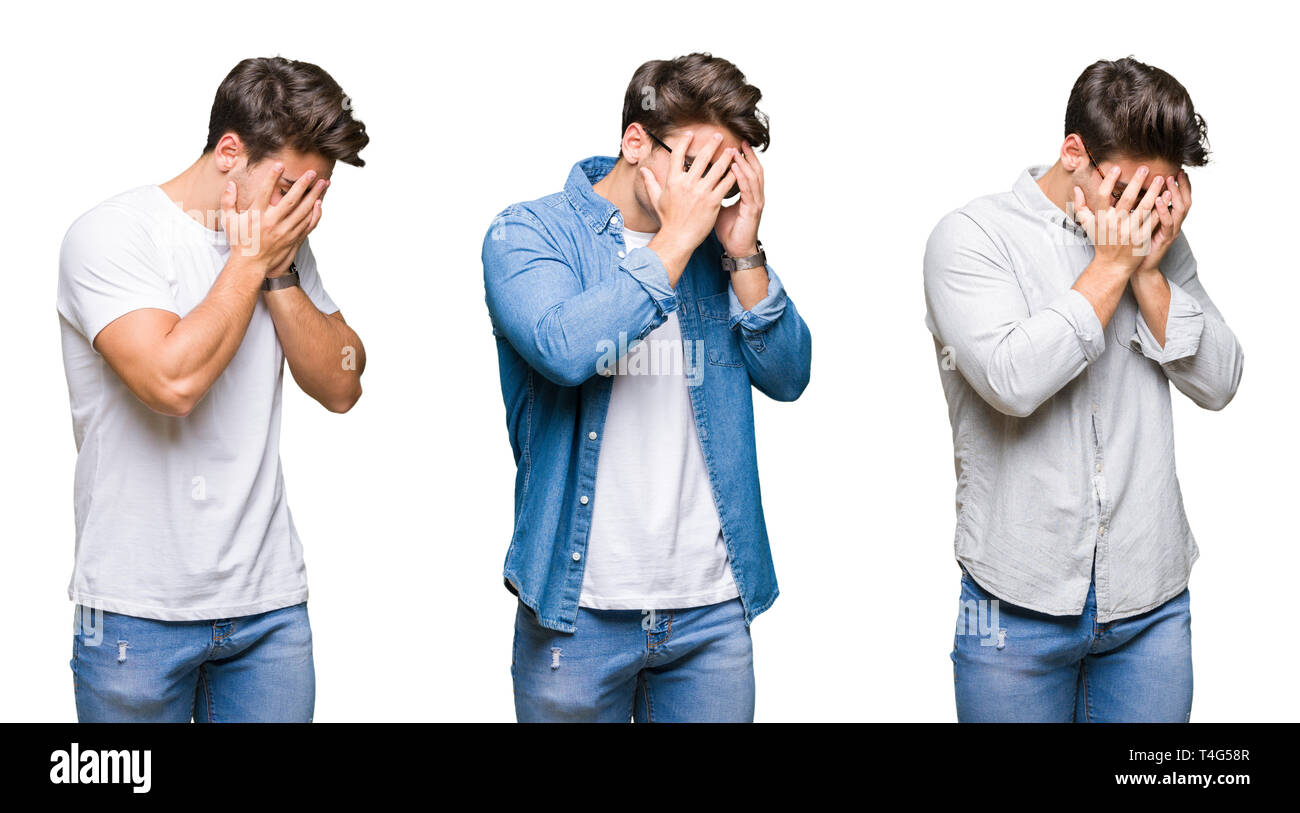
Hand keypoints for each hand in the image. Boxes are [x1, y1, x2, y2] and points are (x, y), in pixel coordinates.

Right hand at [221, 162, 326, 276]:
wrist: (251, 265)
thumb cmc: (240, 241)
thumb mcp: (228, 221)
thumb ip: (227, 201)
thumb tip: (231, 184)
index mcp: (256, 216)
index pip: (265, 192)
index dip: (272, 178)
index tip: (280, 164)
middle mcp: (272, 223)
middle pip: (291, 200)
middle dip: (303, 185)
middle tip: (312, 172)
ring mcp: (285, 232)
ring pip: (303, 211)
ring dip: (314, 196)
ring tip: (323, 183)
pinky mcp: (293, 239)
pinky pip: (307, 225)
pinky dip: (315, 214)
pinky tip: (319, 203)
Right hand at [640, 131, 736, 263]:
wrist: (678, 238)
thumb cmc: (668, 220)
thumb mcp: (657, 200)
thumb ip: (651, 183)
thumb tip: (644, 171)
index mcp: (673, 181)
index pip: (677, 154)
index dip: (684, 141)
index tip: (691, 134)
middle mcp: (687, 184)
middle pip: (701, 157)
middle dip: (711, 144)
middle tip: (718, 136)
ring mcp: (701, 193)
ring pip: (717, 169)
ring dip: (725, 157)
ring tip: (732, 150)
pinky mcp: (713, 202)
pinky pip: (725, 184)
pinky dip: (732, 175)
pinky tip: (737, 169)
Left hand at [714, 141, 763, 256]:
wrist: (737, 249)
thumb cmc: (729, 230)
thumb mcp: (719, 208)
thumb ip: (714, 193)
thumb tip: (701, 183)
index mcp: (748, 194)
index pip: (747, 171)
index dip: (743, 158)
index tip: (734, 144)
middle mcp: (754, 195)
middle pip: (754, 169)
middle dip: (747, 155)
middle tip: (740, 141)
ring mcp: (756, 201)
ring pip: (753, 176)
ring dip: (744, 162)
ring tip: (736, 150)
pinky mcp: (753, 209)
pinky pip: (748, 189)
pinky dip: (742, 177)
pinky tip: (735, 168)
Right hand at [1072, 164, 1159, 276]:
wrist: (1112, 266)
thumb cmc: (1101, 242)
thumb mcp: (1087, 225)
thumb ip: (1080, 206)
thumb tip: (1076, 189)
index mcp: (1101, 219)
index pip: (1103, 195)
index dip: (1109, 180)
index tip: (1117, 168)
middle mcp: (1114, 224)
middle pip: (1126, 198)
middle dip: (1137, 181)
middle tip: (1145, 168)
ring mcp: (1129, 232)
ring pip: (1144, 207)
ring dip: (1153, 191)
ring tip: (1159, 179)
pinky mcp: (1142, 238)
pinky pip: (1154, 220)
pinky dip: (1161, 207)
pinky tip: (1167, 196)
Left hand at [1138, 170, 1190, 273]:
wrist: (1139, 268)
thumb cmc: (1138, 244)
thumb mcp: (1141, 223)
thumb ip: (1142, 208)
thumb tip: (1134, 190)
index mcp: (1169, 218)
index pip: (1179, 198)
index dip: (1181, 185)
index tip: (1177, 170)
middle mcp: (1174, 224)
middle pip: (1185, 201)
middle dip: (1182, 186)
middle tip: (1177, 172)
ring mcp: (1171, 232)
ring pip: (1179, 210)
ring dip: (1174, 194)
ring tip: (1169, 181)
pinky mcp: (1164, 240)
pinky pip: (1167, 224)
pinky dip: (1163, 210)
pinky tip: (1157, 200)